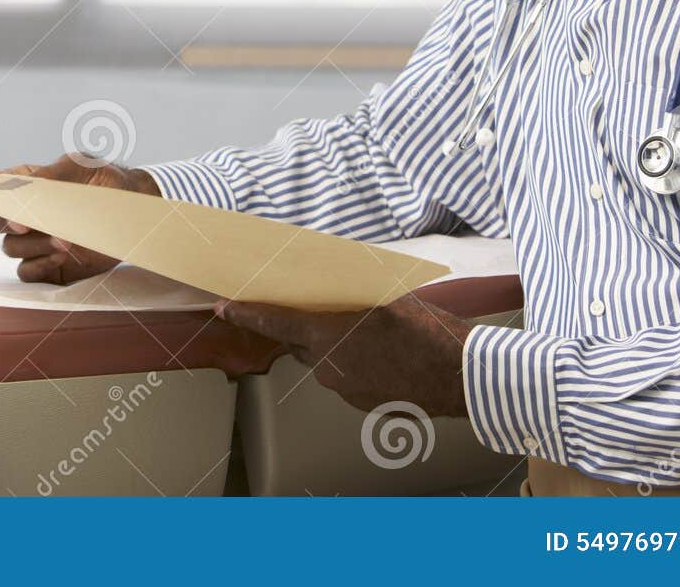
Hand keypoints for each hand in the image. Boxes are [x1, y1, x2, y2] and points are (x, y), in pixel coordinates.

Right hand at [0, 155, 160, 284]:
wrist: (137, 210)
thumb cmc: (106, 180)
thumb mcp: (79, 166)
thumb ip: (47, 175)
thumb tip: (19, 190)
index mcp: (24, 184)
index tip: (8, 206)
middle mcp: (24, 213)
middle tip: (25, 225)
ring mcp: (34, 241)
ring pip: (10, 248)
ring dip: (34, 244)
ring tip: (66, 239)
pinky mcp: (48, 265)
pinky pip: (27, 272)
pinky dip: (39, 266)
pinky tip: (60, 256)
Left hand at [213, 294, 473, 416]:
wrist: (457, 375)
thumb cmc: (424, 330)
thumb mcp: (386, 294)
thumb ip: (351, 289)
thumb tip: (338, 275)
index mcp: (327, 335)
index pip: (273, 323)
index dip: (244, 314)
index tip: (222, 308)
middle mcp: (328, 367)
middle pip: (306, 342)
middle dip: (314, 328)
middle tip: (340, 312)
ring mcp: (345, 390)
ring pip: (329, 361)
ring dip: (341, 347)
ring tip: (378, 335)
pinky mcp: (363, 404)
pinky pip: (350, 378)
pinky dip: (360, 365)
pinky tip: (388, 356)